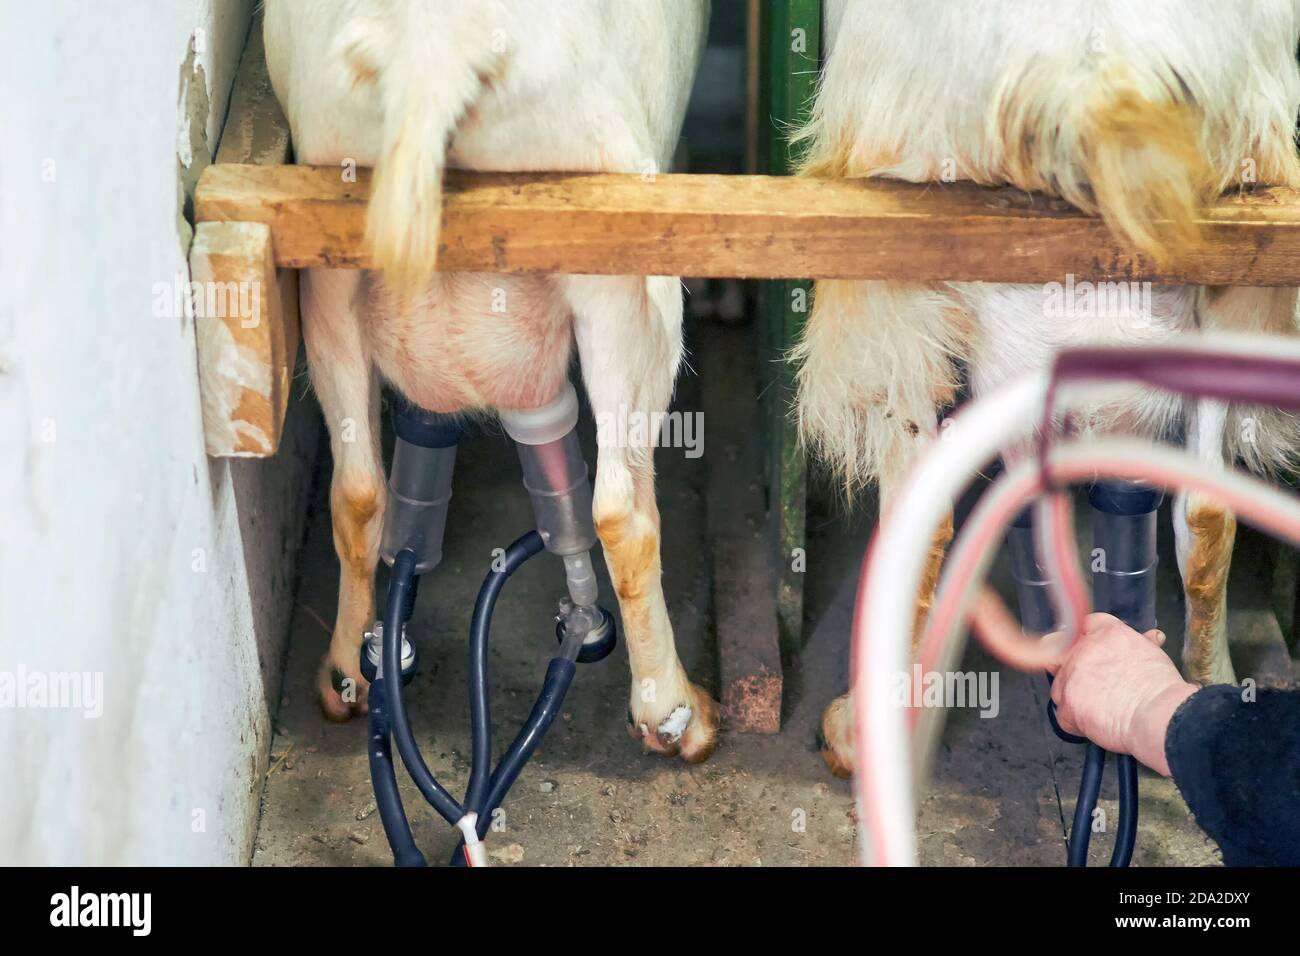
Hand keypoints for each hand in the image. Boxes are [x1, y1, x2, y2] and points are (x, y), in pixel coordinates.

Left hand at [1043, 613, 1195, 776]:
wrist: (1159, 714)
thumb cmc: (1161, 689)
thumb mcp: (1152, 654)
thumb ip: (1141, 643)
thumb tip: (1150, 637)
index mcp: (1106, 634)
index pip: (1086, 626)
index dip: (1087, 642)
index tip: (1091, 655)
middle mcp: (1084, 649)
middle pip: (1064, 657)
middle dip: (1076, 672)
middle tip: (1094, 688)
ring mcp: (1072, 675)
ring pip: (1061, 688)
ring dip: (1076, 700)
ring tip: (1103, 710)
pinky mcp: (1067, 702)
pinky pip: (1064, 716)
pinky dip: (1078, 724)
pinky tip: (1098, 724)